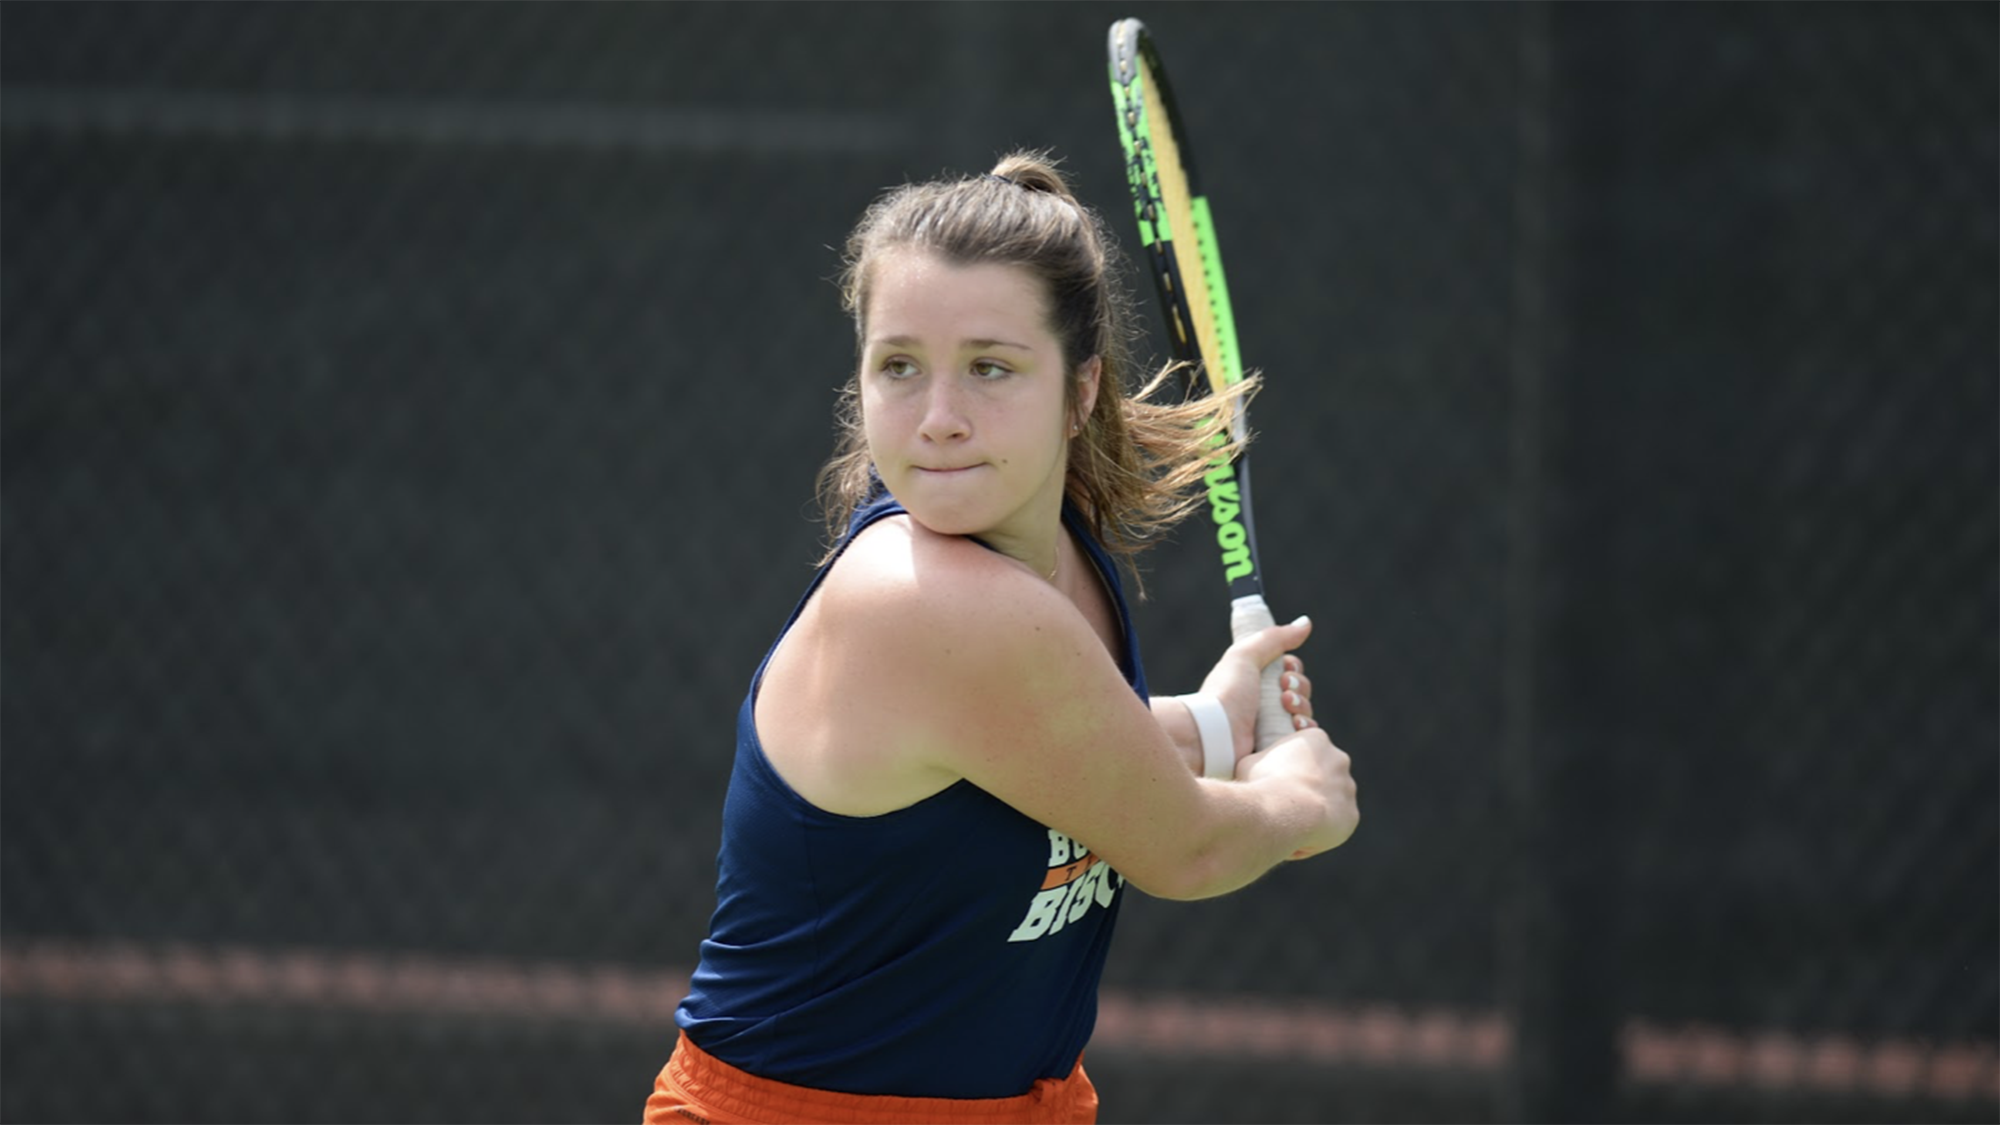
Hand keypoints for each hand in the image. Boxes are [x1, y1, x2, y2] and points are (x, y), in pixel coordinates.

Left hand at [1196, 615, 1314, 761]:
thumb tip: (1305, 622)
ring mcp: (1269, 726)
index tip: (1285, 670)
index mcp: (1256, 681)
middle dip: (1299, 688)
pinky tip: (1295, 726)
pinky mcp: (1275, 747)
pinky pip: (1301, 738)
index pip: (1290, 672)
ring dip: (1302, 707)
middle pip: (1301, 691)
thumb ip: (1274, 638)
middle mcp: (1263, 703)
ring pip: (1304, 713)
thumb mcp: (1246, 656)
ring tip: (1287, 707)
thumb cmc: (1225, 693)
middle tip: (1283, 692)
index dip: (1294, 670)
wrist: (1212, 734)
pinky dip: (1303, 730)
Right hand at [1236, 726, 1358, 858]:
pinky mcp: (1352, 815)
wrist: (1284, 809)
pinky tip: (1299, 839)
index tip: (1275, 783)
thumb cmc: (1263, 782)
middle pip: (1321, 775)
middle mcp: (1338, 759)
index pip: (1305, 753)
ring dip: (1314, 811)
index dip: (1288, 769)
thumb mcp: (1249, 762)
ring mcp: (1347, 788)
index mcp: (1315, 740)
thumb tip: (1255, 771)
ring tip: (1289, 826)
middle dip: (1306, 789)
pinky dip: (1320, 833)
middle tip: (1282, 805)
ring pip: (1330, 802)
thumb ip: (1260, 763)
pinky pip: (1334, 826)